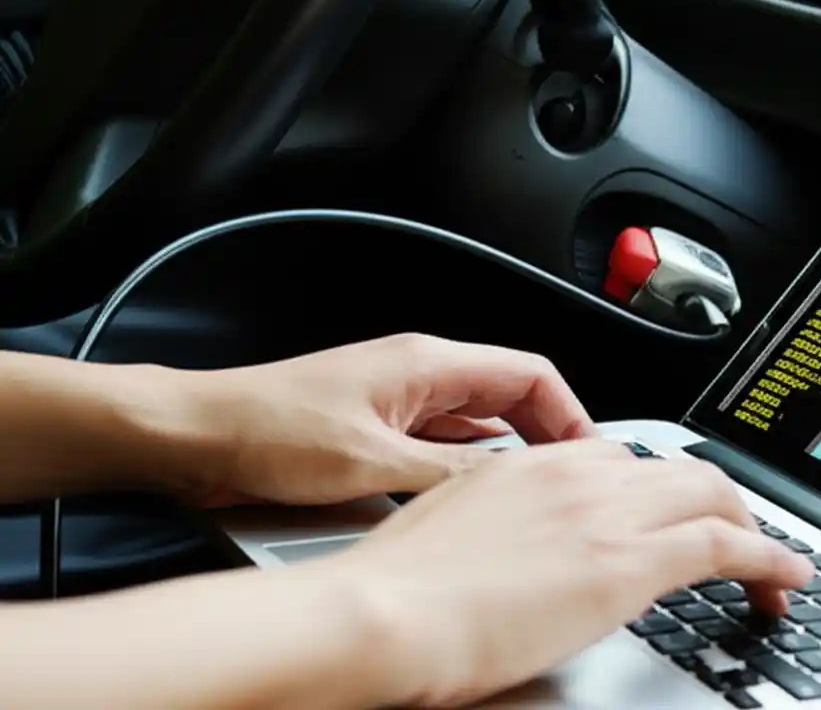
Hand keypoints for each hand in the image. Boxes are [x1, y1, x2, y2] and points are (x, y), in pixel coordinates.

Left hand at [176, 333, 594, 506]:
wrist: (196, 435)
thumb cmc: (266, 430)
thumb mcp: (371, 463)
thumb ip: (446, 476)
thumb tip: (502, 487)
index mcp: (427, 363)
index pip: (529, 373)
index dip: (568, 413)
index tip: (585, 454)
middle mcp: (418, 373)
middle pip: (511, 395)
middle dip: (545, 434)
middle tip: (568, 479)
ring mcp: (398, 400)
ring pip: (478, 421)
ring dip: (506, 453)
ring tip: (528, 493)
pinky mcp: (377, 427)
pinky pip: (444, 442)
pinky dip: (467, 466)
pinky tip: (470, 497)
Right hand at [321, 439, 815, 708]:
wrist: (381, 612)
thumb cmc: (394, 590)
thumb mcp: (450, 535)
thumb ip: (497, 529)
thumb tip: (518, 553)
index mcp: (528, 464)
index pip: (617, 461)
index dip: (656, 492)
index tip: (669, 516)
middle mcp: (576, 474)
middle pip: (676, 470)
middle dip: (717, 501)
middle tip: (733, 537)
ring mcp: (606, 513)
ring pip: (711, 495)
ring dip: (750, 529)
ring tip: (770, 566)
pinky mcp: (630, 561)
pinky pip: (726, 545)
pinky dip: (768, 560)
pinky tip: (785, 579)